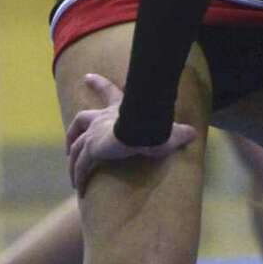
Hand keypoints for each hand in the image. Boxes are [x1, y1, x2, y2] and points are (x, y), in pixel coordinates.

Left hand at [65, 72, 195, 194]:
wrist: (141, 129)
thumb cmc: (155, 127)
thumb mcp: (166, 129)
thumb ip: (177, 133)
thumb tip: (193, 134)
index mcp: (118, 109)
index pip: (107, 91)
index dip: (98, 83)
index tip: (87, 77)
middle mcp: (101, 119)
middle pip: (81, 119)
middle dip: (73, 131)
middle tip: (69, 143)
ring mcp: (93, 134)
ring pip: (76, 147)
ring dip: (73, 161)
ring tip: (73, 174)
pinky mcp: (91, 149)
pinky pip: (80, 165)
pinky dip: (78, 175)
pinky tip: (79, 187)